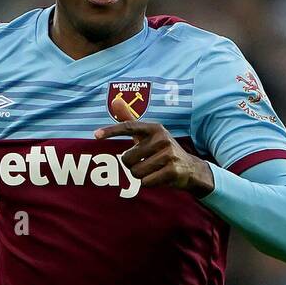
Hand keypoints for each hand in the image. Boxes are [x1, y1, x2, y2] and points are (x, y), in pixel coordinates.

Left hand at [94, 96, 213, 194]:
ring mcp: (168, 154)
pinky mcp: (172, 170)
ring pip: (136, 173)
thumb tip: (116, 101)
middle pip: (127, 159)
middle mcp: (162, 138)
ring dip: (140, 176)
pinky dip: (149, 183)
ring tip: (153, 170)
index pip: (128, 127)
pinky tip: (159, 178)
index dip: (111, 131)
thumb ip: (130, 120)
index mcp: (154, 128)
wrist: (190, 168)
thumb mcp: (148, 135)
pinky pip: (146, 182)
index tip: (95, 135)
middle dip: (131, 166)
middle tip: (145, 163)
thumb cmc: (162, 150)